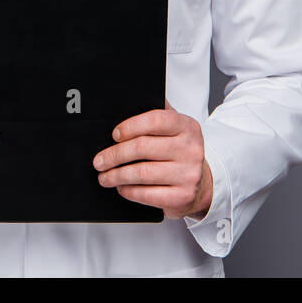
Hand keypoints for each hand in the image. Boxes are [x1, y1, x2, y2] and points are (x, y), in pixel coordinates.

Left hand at [92, 100, 212, 219]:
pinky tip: (122, 187)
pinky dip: (129, 191)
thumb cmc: (179, 153)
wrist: (202, 183)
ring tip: (105, 176)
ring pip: (142, 173)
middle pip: (143, 147)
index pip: (156, 120)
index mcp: (187, 127)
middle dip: (115, 154)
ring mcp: (188, 174)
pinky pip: (147, 194)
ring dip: (117, 175)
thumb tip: (125, 105)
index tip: (114, 135)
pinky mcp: (183, 196)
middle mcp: (191, 149)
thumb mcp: (175, 130)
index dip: (131, 126)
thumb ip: (156, 116)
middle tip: (99, 161)